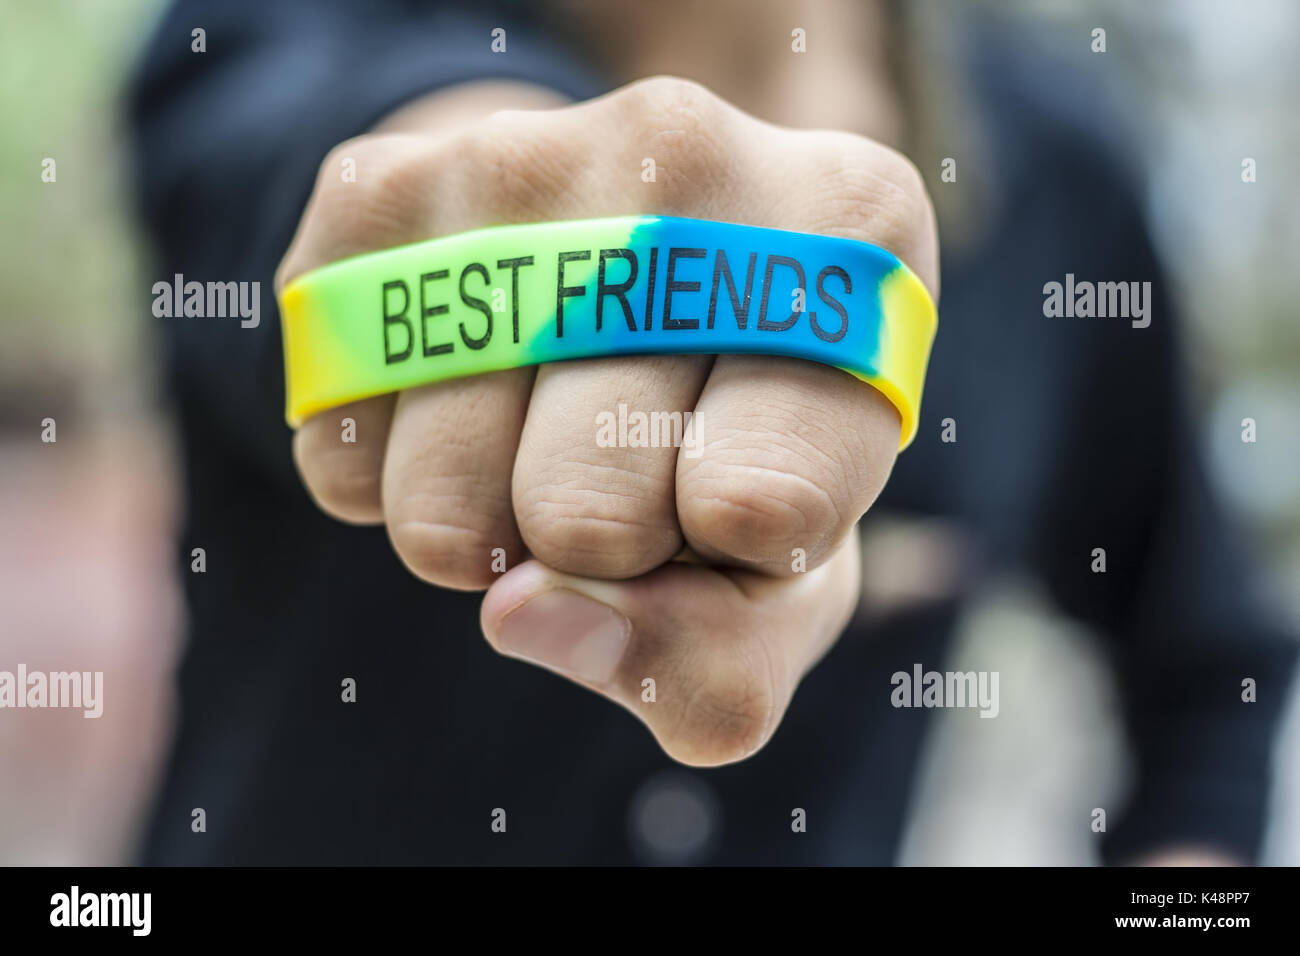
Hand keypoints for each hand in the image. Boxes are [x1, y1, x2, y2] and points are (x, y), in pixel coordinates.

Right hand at [277, 76, 937, 764]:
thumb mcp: (788, 571)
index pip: (762, 509)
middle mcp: (686, 156)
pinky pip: (338, 455)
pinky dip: (393, 477)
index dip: (732, 558)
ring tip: (551, 429)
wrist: (628, 259)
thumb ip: (717, 661)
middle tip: (638, 461)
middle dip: (608, 548)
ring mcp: (515, 157)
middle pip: (590, 517)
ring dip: (493, 527)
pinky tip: (466, 399)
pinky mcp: (378, 188)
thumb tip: (520, 617)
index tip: (738, 495)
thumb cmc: (739, 436)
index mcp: (853, 233)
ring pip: (445, 508)